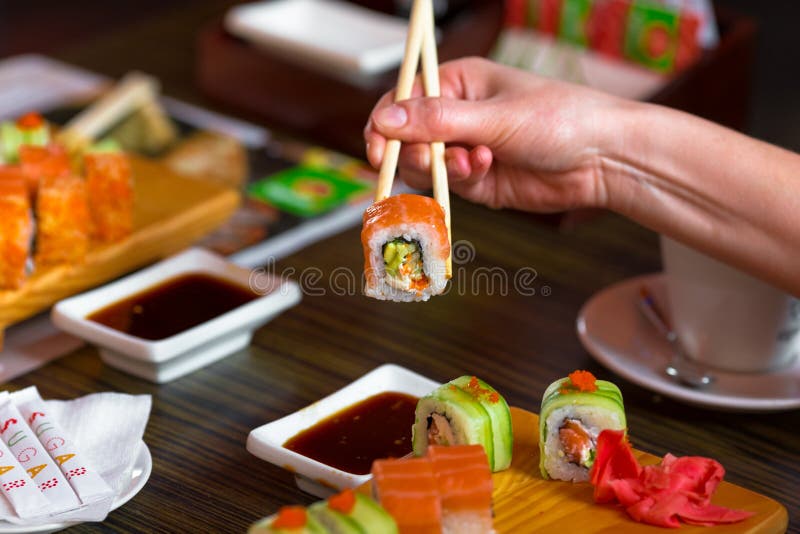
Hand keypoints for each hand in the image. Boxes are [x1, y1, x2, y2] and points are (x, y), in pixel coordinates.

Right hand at [364, 57, 626, 211]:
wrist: (603, 159)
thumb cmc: (559, 118)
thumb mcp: (494, 116)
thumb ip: (438, 121)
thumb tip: (384, 121)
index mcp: (459, 83)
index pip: (403, 99)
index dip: (385, 123)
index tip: (379, 148)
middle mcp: (458, 115)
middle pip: (407, 137)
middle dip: (416, 151)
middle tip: (435, 158)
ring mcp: (466, 149)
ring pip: (425, 165)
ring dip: (441, 168)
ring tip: (475, 163)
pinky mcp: (478, 181)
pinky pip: (449, 184)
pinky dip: (460, 181)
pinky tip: (486, 170)